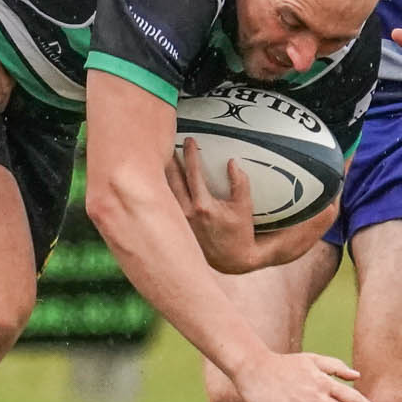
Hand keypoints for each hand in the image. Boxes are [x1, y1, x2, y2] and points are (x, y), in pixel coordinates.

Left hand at [167, 140, 261, 272]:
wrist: (231, 261)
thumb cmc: (240, 233)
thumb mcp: (244, 207)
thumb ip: (240, 183)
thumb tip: (231, 162)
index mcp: (202, 206)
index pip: (192, 173)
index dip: (190, 154)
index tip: (189, 140)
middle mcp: (185, 213)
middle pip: (171, 178)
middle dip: (169, 158)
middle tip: (167, 141)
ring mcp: (177, 220)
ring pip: (164, 190)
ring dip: (162, 172)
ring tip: (160, 156)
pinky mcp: (174, 226)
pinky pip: (163, 202)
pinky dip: (160, 188)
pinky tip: (157, 178)